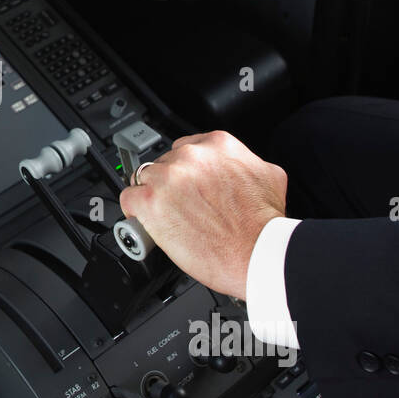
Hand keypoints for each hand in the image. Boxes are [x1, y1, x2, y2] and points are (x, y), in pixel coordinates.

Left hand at [119, 131, 286, 300]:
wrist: (257, 252)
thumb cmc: (262, 224)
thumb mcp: (268, 176)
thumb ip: (246, 163)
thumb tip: (238, 166)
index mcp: (218, 145)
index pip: (186, 148)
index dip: (185, 170)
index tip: (185, 183)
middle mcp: (191, 157)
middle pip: (165, 163)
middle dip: (170, 183)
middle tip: (180, 204)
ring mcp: (169, 177)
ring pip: (144, 178)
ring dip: (152, 195)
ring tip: (163, 215)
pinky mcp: (151, 201)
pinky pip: (129, 198)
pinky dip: (134, 211)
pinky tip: (143, 221)